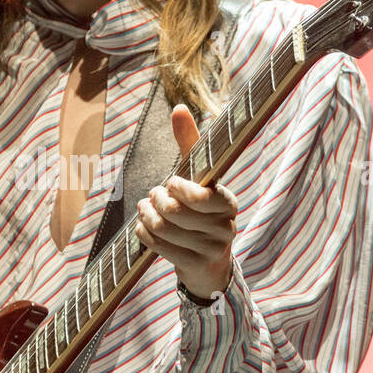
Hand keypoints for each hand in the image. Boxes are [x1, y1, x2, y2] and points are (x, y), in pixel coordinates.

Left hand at [134, 104, 237, 300]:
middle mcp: (226, 226)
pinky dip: (144, 234)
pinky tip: (143, 227)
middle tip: (152, 196)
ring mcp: (212, 249)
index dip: (179, 188)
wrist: (210, 264)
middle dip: (157, 201)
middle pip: (176, 210)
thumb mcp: (199, 179)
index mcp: (228, 202)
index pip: (201, 195)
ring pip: (165, 228)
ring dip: (146, 216)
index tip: (171, 183)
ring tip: (145, 210)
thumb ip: (190, 145)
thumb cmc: (200, 212)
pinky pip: (159, 246)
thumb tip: (180, 107)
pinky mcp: (195, 266)